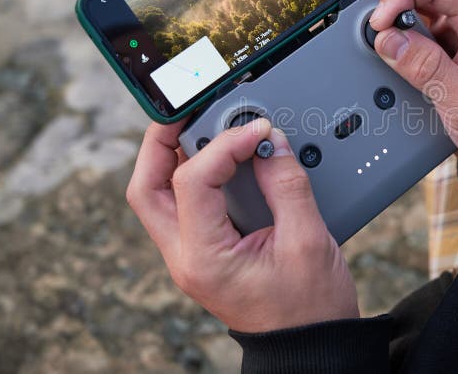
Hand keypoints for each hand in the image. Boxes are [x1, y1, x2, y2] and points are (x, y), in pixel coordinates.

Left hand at [126, 118, 358, 332]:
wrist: (311, 345)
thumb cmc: (310, 309)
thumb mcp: (307, 241)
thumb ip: (286, 185)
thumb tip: (270, 141)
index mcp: (205, 259)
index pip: (193, 181)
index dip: (223, 144)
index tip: (256, 129)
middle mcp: (186, 258)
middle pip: (147, 188)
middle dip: (162, 142)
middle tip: (190, 111)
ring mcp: (192, 256)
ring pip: (158, 195)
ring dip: (174, 156)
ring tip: (205, 127)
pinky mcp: (206, 251)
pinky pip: (185, 204)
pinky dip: (196, 173)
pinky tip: (222, 157)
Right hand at [370, 0, 457, 182]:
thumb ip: (425, 68)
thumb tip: (387, 39)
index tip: (380, 22)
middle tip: (365, 24)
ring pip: (418, 5)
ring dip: (393, 20)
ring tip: (374, 43)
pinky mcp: (449, 51)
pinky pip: (418, 32)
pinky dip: (398, 40)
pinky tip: (387, 58)